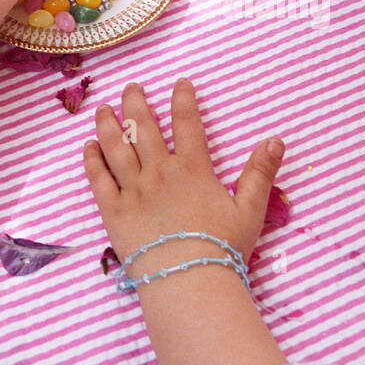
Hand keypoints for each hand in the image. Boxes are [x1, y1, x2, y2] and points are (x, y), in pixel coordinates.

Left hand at [84, 79, 284, 269]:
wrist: (189, 282)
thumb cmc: (222, 248)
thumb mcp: (250, 210)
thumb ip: (261, 173)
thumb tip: (277, 139)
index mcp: (192, 169)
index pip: (186, 122)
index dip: (183, 98)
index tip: (180, 83)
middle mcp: (159, 172)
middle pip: (143, 126)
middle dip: (135, 101)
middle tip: (131, 87)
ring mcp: (132, 189)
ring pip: (115, 146)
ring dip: (108, 123)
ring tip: (103, 108)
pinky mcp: (113, 211)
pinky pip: (97, 178)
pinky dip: (91, 159)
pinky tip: (88, 146)